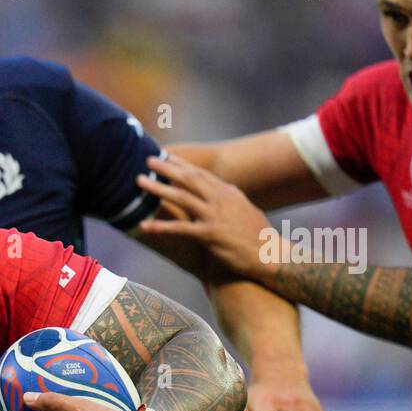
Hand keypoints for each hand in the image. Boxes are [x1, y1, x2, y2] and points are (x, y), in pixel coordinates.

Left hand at [137, 155, 274, 277]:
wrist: (271, 255)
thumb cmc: (259, 236)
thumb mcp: (247, 209)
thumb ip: (233, 198)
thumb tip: (229, 189)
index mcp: (229, 192)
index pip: (202, 174)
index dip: (182, 164)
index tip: (167, 156)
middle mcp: (221, 199)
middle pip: (189, 179)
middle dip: (167, 168)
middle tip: (148, 160)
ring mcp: (215, 216)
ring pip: (181, 197)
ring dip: (158, 188)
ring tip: (139, 181)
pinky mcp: (210, 234)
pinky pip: (180, 229)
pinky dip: (160, 228)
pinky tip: (143, 226)